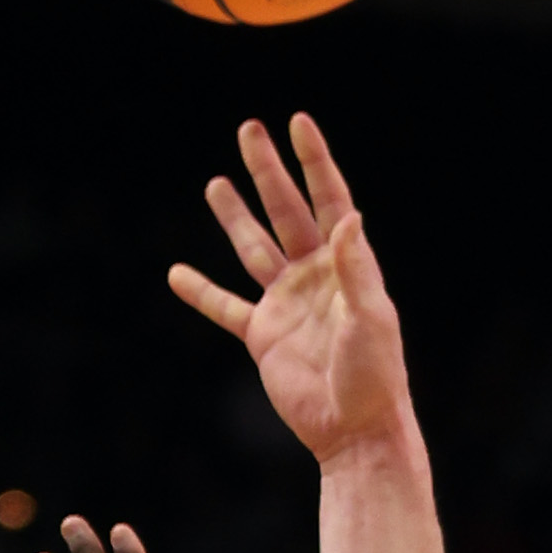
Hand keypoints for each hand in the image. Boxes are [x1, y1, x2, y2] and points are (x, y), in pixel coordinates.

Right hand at [169, 113, 419, 475]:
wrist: (353, 429)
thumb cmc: (374, 375)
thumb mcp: (371, 318)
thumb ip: (356, 268)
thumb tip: (348, 217)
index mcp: (346, 264)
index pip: (328, 201)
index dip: (314, 162)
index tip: (299, 123)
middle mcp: (314, 276)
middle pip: (285, 212)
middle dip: (268, 172)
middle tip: (249, 130)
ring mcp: (286, 304)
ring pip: (253, 249)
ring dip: (235, 216)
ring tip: (215, 182)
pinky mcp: (263, 337)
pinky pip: (226, 308)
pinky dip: (201, 292)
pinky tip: (177, 274)